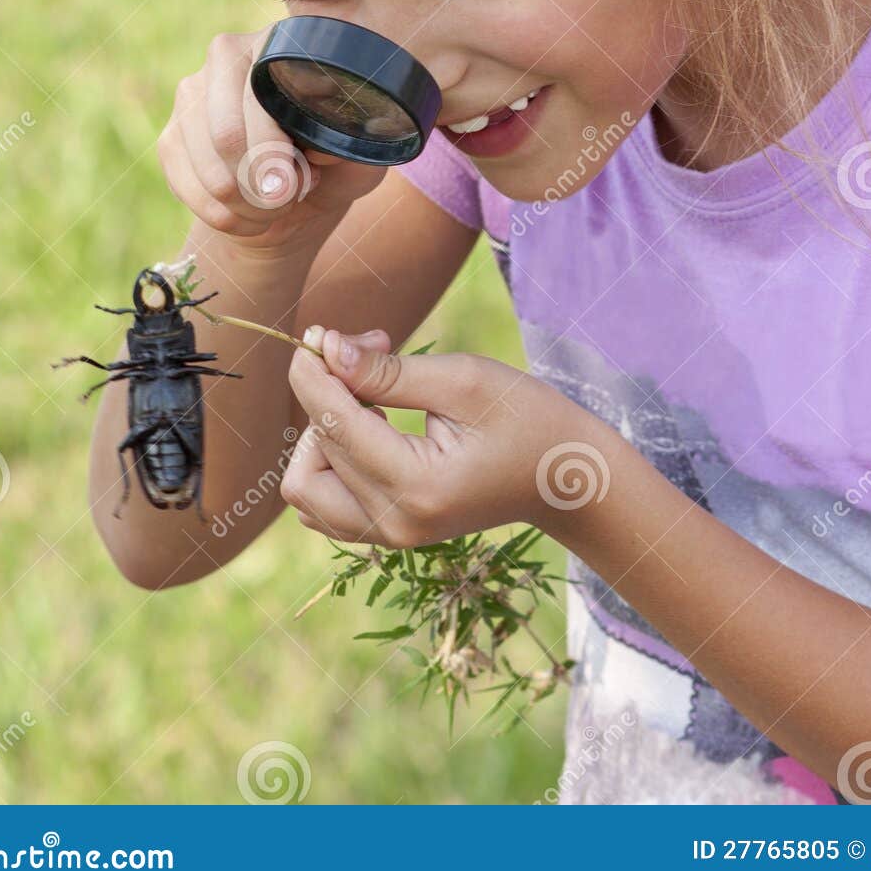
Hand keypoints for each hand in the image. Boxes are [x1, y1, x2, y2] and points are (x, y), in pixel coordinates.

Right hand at [156, 30, 386, 250]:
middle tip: (289, 199)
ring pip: (210, 173)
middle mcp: (224, 56)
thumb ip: (353, 143)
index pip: (257, 101)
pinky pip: (188, 190)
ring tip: (276, 204)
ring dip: (248, 206)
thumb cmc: (334, 163)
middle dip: (262, 187)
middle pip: (226, 137)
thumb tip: (322, 149)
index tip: (294, 187)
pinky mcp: (171, 136)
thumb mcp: (358, 152)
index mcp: (277, 43)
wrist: (297, 193)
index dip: (274, 152)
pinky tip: (249, 213)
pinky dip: (224, 216)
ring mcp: (190, 95)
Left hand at [281, 327, 592, 546]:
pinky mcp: (388, 536)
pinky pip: (323, 502)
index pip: (332, 424)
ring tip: (372, 398)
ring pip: (305, 485)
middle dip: (328, 391)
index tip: (318, 332)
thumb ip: (388, 370)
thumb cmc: (526, 419)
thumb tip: (324, 348)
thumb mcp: (463, 380)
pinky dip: (330, 460)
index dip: (314, 371)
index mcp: (416, 487)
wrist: (565, 478)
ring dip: (321, 433)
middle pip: (314, 450)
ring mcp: (389, 538)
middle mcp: (394, 524)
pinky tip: (370, 429)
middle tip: (374, 352)